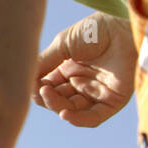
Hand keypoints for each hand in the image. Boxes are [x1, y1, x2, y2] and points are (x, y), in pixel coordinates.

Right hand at [32, 12, 136, 127]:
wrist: (123, 26)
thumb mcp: (62, 44)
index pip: (49, 87)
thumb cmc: (95, 30)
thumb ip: (44, 62)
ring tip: (47, 95)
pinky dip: (77, 120)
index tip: (30, 84)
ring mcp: (97, 92)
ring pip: (72, 110)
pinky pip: (93, 118)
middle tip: (40, 90)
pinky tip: (64, 114)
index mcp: (70, 69)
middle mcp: (83, 82)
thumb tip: (25, 81)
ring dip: (57, 106)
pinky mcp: (113, 101)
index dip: (38, 88)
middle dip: (47, 98)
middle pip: (59, 100)